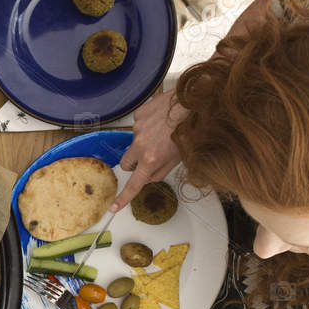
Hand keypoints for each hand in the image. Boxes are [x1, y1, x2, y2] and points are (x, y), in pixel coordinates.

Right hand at [112, 88, 182, 210]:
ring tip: (162, 132)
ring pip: (133, 143)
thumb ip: (160, 172)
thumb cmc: (191, 129)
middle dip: (135, 163)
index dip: (123, 197)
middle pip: (126, 163)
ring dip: (144, 141)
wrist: (194, 102)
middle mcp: (141, 145)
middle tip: (149, 156)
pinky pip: (138, 126)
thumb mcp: (179, 159)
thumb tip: (148, 176)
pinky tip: (160, 121)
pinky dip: (147, 126)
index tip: (114, 206)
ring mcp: (138, 129)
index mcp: (151, 160)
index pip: (134, 184)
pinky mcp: (139, 115)